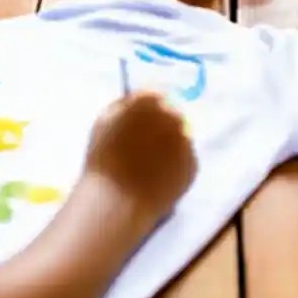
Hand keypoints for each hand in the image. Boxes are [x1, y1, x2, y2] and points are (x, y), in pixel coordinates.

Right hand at [84, 91, 196, 225]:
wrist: (117, 202)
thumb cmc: (104, 160)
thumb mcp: (104, 121)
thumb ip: (125, 103)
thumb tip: (141, 97)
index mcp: (151, 101)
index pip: (157, 95)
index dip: (148, 109)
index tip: (141, 122)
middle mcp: (174, 116)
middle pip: (173, 114)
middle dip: (162, 126)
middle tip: (145, 146)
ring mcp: (187, 141)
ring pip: (180, 138)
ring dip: (169, 146)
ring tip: (147, 166)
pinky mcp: (193, 165)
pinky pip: (185, 160)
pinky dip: (174, 167)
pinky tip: (157, 179)